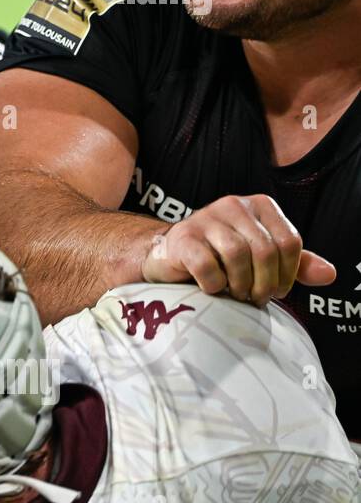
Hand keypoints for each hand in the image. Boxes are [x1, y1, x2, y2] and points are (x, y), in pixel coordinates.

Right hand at [141, 193, 334, 304]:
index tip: (277, 290)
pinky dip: (214, 284)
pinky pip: (207, 265)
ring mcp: (204, 218)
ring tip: (235, 294)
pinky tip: (212, 288)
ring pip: (237, 256)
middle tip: (255, 298)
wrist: (171, 256)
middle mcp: (233, 204)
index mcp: (259, 205)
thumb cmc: (221, 257)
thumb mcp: (263, 258)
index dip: (288, 274)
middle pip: (265, 251)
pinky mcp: (182, 237)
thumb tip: (330, 275)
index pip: (290, 241)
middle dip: (264, 284)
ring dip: (240, 285)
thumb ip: (296, 264)